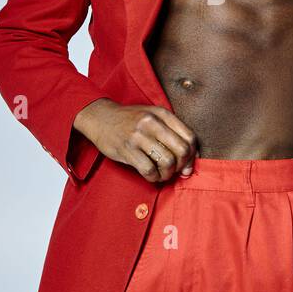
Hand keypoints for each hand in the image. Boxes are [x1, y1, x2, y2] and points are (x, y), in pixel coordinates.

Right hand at [73, 99, 198, 181]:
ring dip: (167, 173)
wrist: (100, 117)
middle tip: (175, 171)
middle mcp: (152, 123)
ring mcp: (138, 136)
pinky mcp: (126, 149)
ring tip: (162, 174)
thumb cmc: (130, 120)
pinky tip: (151, 176)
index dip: (192, 155)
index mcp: (162, 114)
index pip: (189, 137)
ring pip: (167, 161)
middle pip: (181, 150)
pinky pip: (149, 169)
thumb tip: (191, 160)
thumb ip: (172, 132)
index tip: (187, 164)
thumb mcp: (153, 116)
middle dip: (182, 166)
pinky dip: (154, 177)